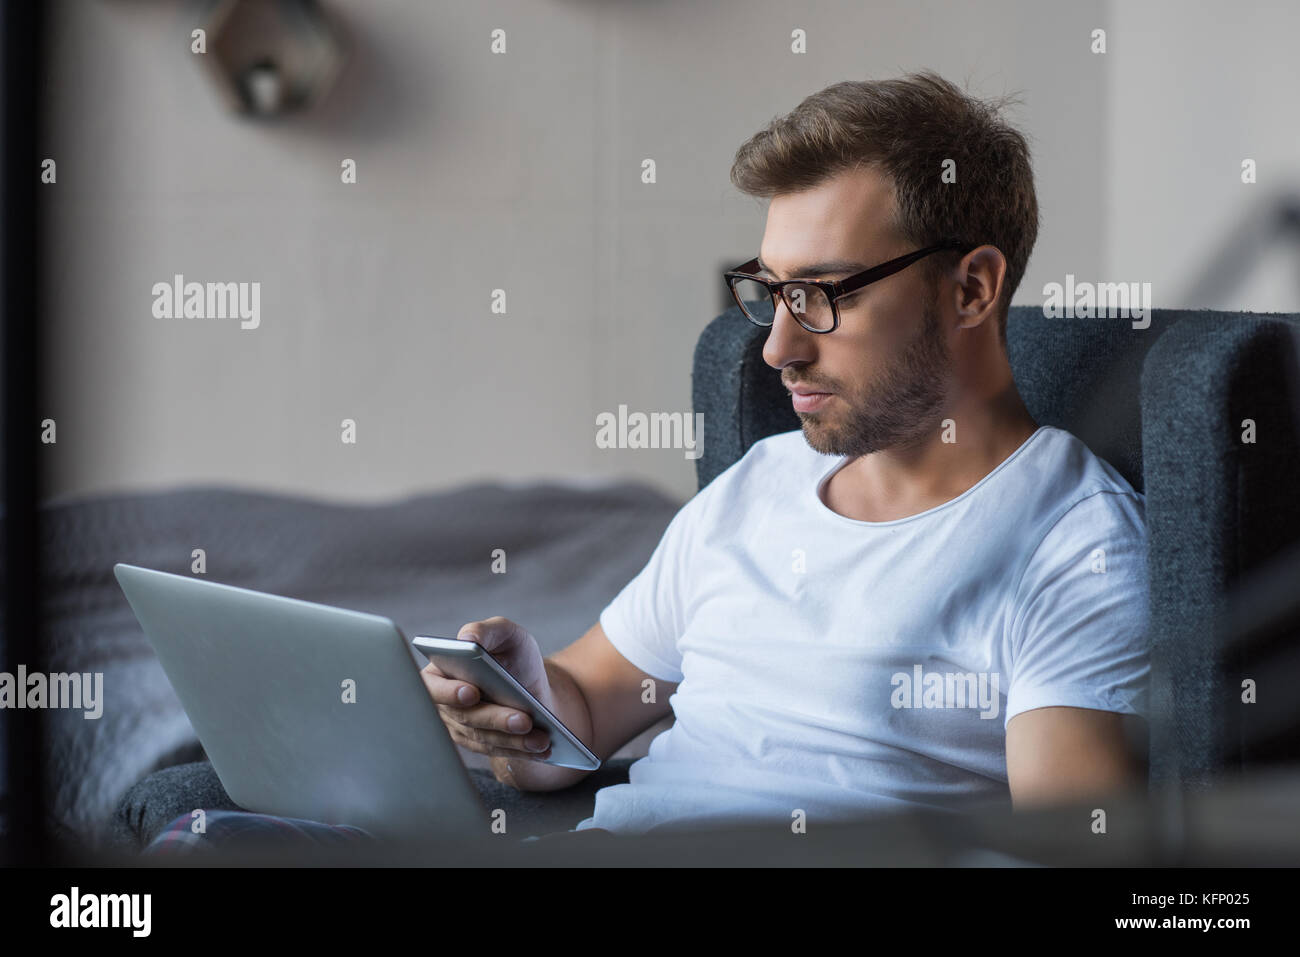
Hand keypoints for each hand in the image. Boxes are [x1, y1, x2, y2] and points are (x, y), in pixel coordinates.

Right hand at [421, 616, 553, 764]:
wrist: (530, 685)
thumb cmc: (513, 656)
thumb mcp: (506, 635)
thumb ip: (487, 630)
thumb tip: (467, 638)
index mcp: (440, 672)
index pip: (432, 686)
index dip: (448, 692)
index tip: (471, 693)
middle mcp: (444, 704)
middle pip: (465, 716)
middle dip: (497, 719)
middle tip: (524, 720)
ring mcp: (460, 728)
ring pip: (484, 738)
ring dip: (515, 740)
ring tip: (542, 738)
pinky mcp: (479, 745)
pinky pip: (498, 751)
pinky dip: (522, 751)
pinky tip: (543, 749)